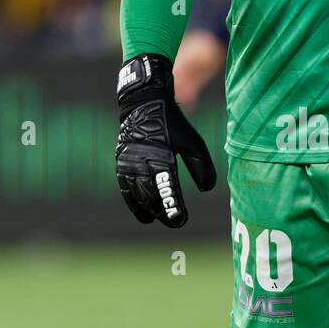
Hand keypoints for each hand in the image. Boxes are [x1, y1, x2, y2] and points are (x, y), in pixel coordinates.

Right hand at [116, 53, 215, 226]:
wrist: (143, 104)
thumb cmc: (172, 124)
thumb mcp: (192, 142)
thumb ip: (201, 166)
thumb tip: (206, 189)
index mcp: (161, 158)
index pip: (168, 190)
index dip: (173, 208)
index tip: (181, 220)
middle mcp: (142, 164)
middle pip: (151, 198)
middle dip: (163, 213)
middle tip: (174, 223)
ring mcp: (129, 165)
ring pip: (137, 196)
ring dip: (148, 210)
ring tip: (158, 219)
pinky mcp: (122, 164)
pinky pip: (126, 189)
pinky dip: (133, 203)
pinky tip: (142, 212)